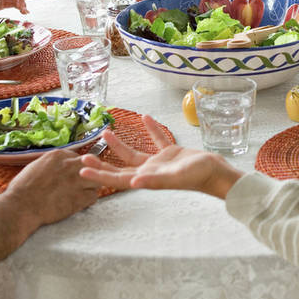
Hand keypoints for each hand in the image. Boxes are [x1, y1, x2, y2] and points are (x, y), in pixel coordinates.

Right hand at [1, 150, 100, 226]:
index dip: (79, 166)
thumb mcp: (36, 166)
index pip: (79, 157)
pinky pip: (94, 196)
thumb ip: (52, 164)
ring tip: (83, 193)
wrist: (21, 206)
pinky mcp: (80, 197)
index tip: (75, 174)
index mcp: (59, 155)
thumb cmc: (23, 188)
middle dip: (92, 172)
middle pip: (93, 163)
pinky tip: (80, 203)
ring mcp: (78, 180)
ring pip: (98, 179)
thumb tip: (56, 167)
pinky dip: (89, 200)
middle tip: (85, 182)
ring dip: (92, 186)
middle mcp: (71, 165)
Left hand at [79, 115, 242, 198]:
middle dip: (103, 161)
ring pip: (134, 152)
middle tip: (85, 153)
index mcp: (147, 178)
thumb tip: (133, 182)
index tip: (82, 168)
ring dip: (120, 144)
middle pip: (120, 166)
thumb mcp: (174, 178)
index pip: (118, 178)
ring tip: (107, 131)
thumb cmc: (197, 176)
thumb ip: (154, 180)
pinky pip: (157, 139)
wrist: (217, 172)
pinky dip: (150, 129)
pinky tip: (144, 117)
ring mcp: (160, 162)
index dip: (100, 174)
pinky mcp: (171, 153)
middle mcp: (150, 171)